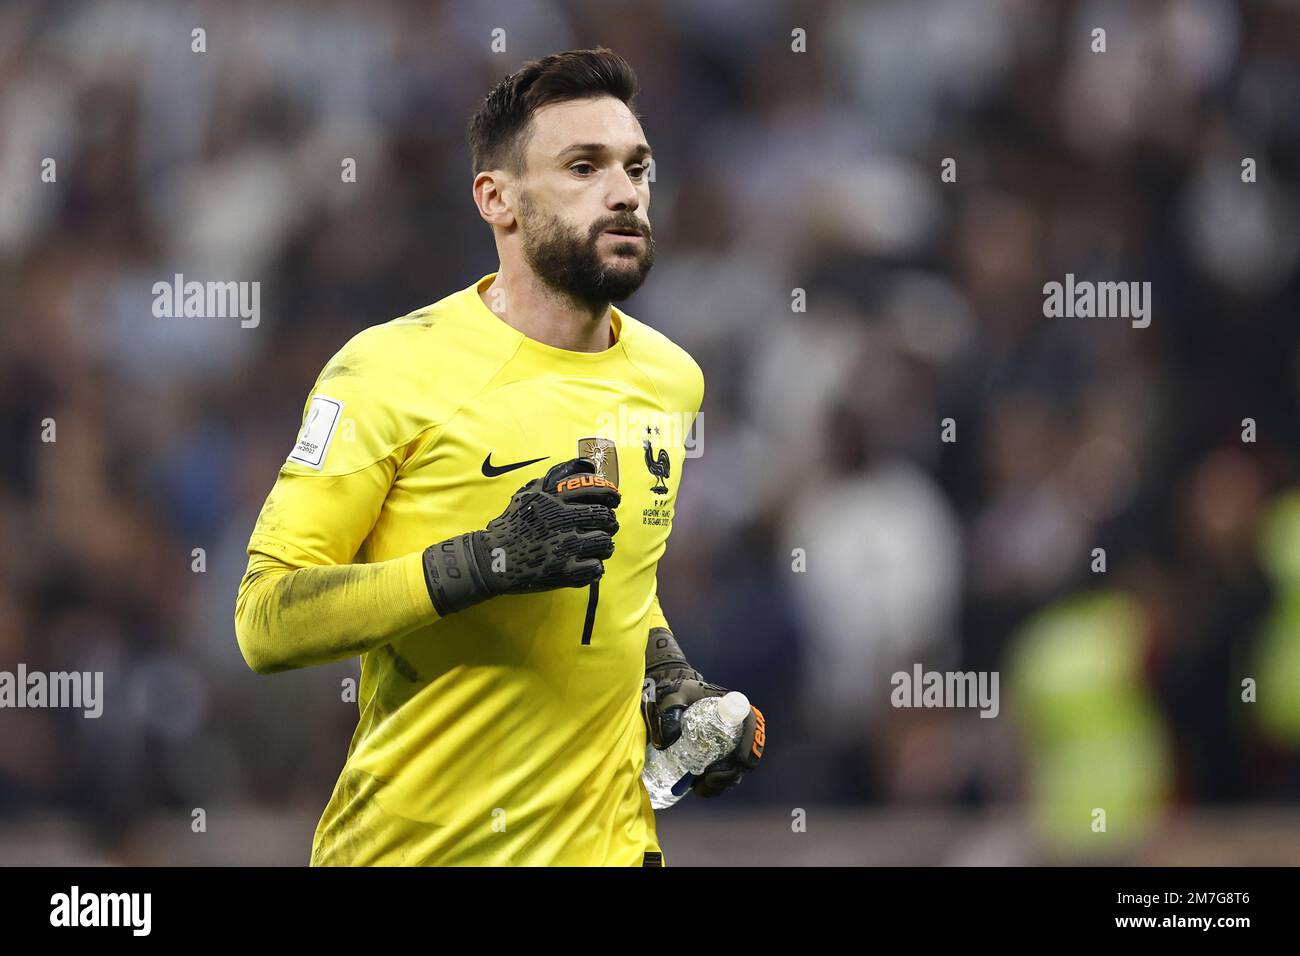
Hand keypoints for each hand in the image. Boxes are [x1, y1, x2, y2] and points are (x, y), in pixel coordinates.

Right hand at [423, 458, 619, 614]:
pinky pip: (595, 567)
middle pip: (604, 517)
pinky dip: (595, 566)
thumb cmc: (512, 524)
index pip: (595, 490)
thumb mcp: (528, 494)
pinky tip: (589, 564)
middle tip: (607, 525)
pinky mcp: (563, 571)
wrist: (493, 558)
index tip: (614, 500)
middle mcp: (561, 521)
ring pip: (604, 542)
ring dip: (605, 545)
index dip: (610, 495)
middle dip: (610, 521)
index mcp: (554, 501)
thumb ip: (553, 480)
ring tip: (600, 546)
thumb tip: (584, 465)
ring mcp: (564, 547)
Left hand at [642, 628, 764, 797]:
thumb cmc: (677, 693)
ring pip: (736, 768)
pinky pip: (724, 774)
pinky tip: (700, 789)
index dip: (752, 741)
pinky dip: (716, 786)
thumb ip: (670, 712)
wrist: (673, 697)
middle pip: (746, 753)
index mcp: (731, 706)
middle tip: (710, 780)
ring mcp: (728, 743)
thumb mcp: (672, 697)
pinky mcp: (719, 755)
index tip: (741, 760)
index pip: (750, 721)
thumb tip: (667, 742)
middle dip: (732, 772)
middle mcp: (735, 726)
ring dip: (724, 783)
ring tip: (701, 788)